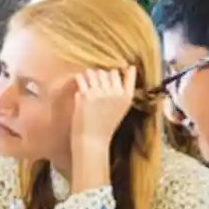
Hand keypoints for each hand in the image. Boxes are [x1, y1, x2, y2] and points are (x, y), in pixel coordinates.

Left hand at [69, 67, 135, 187]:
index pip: (127, 74)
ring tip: (87, 83)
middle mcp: (114, 93)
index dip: (120, 72)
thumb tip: (129, 68)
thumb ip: (124, 90)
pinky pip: (81, 78)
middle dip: (102, 76)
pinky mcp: (85, 96)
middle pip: (108, 72)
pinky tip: (78, 84)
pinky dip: (79, 79)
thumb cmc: (106, 126)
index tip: (115, 72)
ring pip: (93, 72)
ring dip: (89, 76)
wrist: (92, 140)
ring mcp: (100, 93)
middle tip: (96, 84)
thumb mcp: (121, 108)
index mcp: (126, 97)